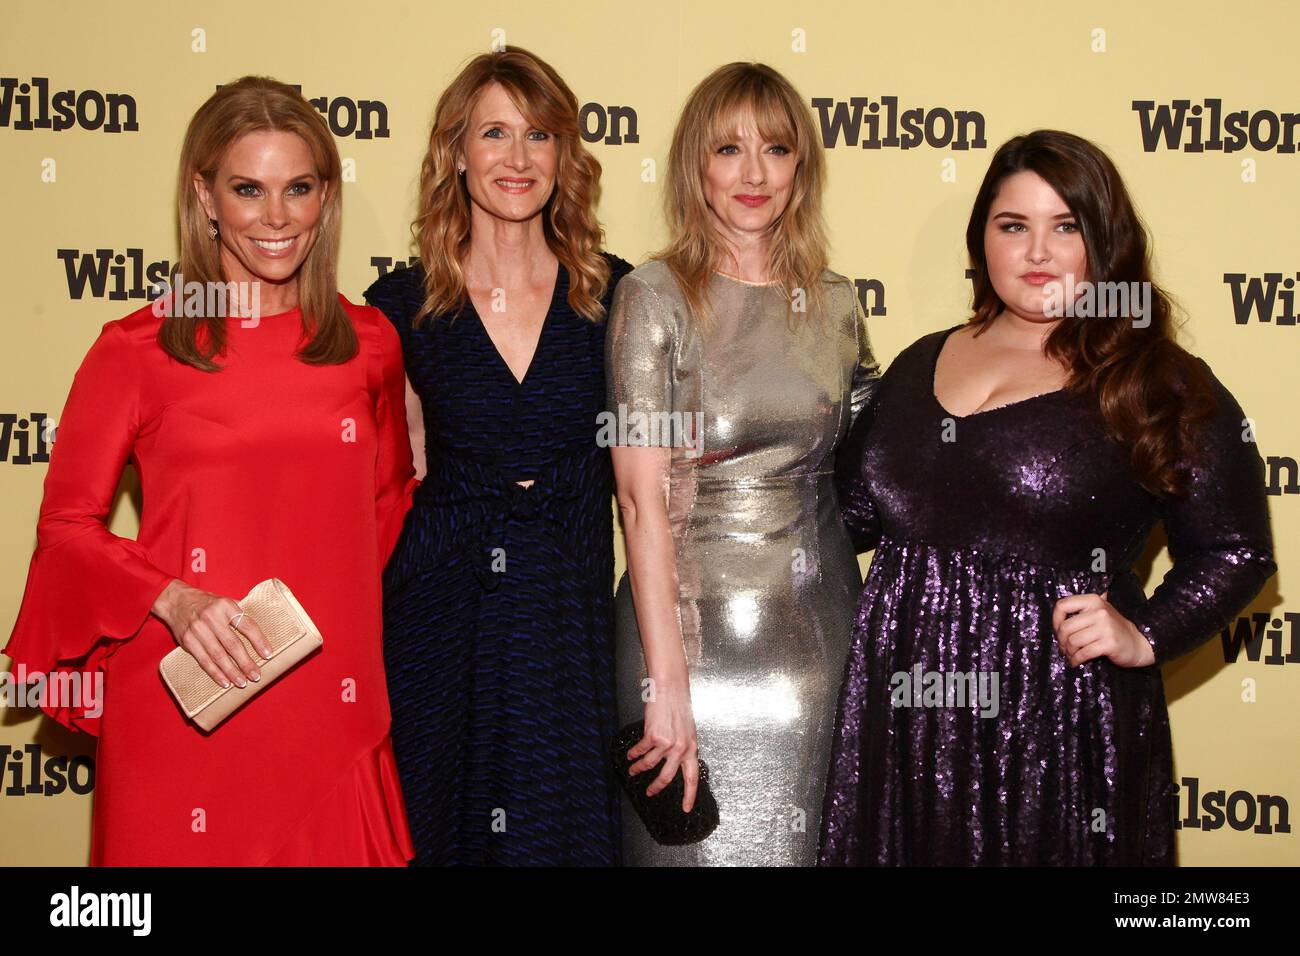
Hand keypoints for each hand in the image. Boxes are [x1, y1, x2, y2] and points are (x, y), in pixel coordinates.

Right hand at [152, 579, 273, 688]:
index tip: (268, 655)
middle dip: (246, 662)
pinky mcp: (187, 641)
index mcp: (226, 606)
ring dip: (231, 671)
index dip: (259, 641)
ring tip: (242, 682)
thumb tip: (262, 633)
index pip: (247, 625)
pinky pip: (203, 660)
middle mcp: (212, 617)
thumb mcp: (225, 601)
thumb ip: (240, 615)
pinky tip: (225, 682)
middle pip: (233, 644)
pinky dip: (215, 673)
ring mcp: (198, 630)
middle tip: (256, 675)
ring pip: (218, 655)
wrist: (176, 601)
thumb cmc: (207, 604)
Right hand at [627, 678, 699, 811]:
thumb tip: (675, 761)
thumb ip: (682, 747)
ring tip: (633, 770)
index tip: (686, 808)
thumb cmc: (679, 707)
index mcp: (691, 748)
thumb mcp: (687, 731)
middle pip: (668, 777)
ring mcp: (667, 743)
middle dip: (656, 787)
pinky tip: (631, 755)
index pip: (692, 777)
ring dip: (639, 769)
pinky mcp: (653, 736)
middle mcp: (681, 748)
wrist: (671, 690)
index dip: (690, 795)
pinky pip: (641, 750)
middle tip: (650, 793)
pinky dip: (634, 754)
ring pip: (650, 764)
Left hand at [1052, 590, 1155, 668]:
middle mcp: (1099, 611)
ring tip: (1071, 655)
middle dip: (1061, 641)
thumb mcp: (1098, 612)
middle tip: (1064, 648)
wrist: (1138, 643)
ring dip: (1069, 652)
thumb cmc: (1112, 628)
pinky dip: (1076, 659)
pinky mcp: (1109, 644)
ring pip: (1073, 641)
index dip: (1055, 620)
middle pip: (1065, 627)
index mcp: (1093, 600)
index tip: (1058, 630)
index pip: (1062, 605)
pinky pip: (1084, 653)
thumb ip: (1080, 611)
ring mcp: (1105, 627)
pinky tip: (1076, 662)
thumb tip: (1056, 618)